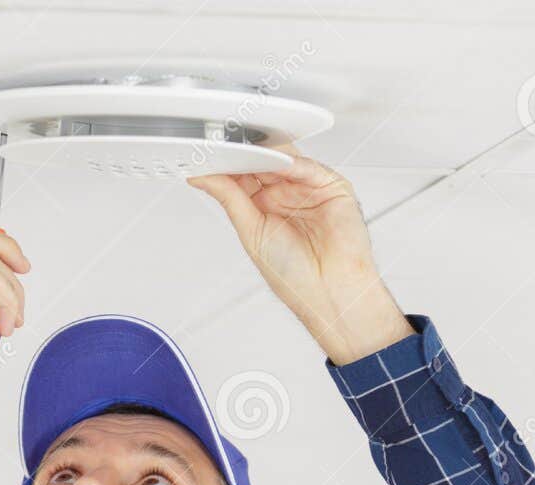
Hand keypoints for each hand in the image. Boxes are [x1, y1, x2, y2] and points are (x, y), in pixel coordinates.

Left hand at [187, 145, 412, 364]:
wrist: (328, 292)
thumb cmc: (295, 275)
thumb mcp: (251, 233)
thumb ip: (230, 198)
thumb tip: (203, 177)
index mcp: (263, 208)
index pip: (242, 175)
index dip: (226, 164)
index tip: (206, 153)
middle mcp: (285, 196)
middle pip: (262, 162)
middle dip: (243, 152)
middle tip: (223, 142)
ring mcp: (308, 189)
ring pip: (284, 159)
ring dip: (265, 152)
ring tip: (247, 147)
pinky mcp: (332, 187)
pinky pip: (310, 167)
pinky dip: (293, 161)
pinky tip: (277, 161)